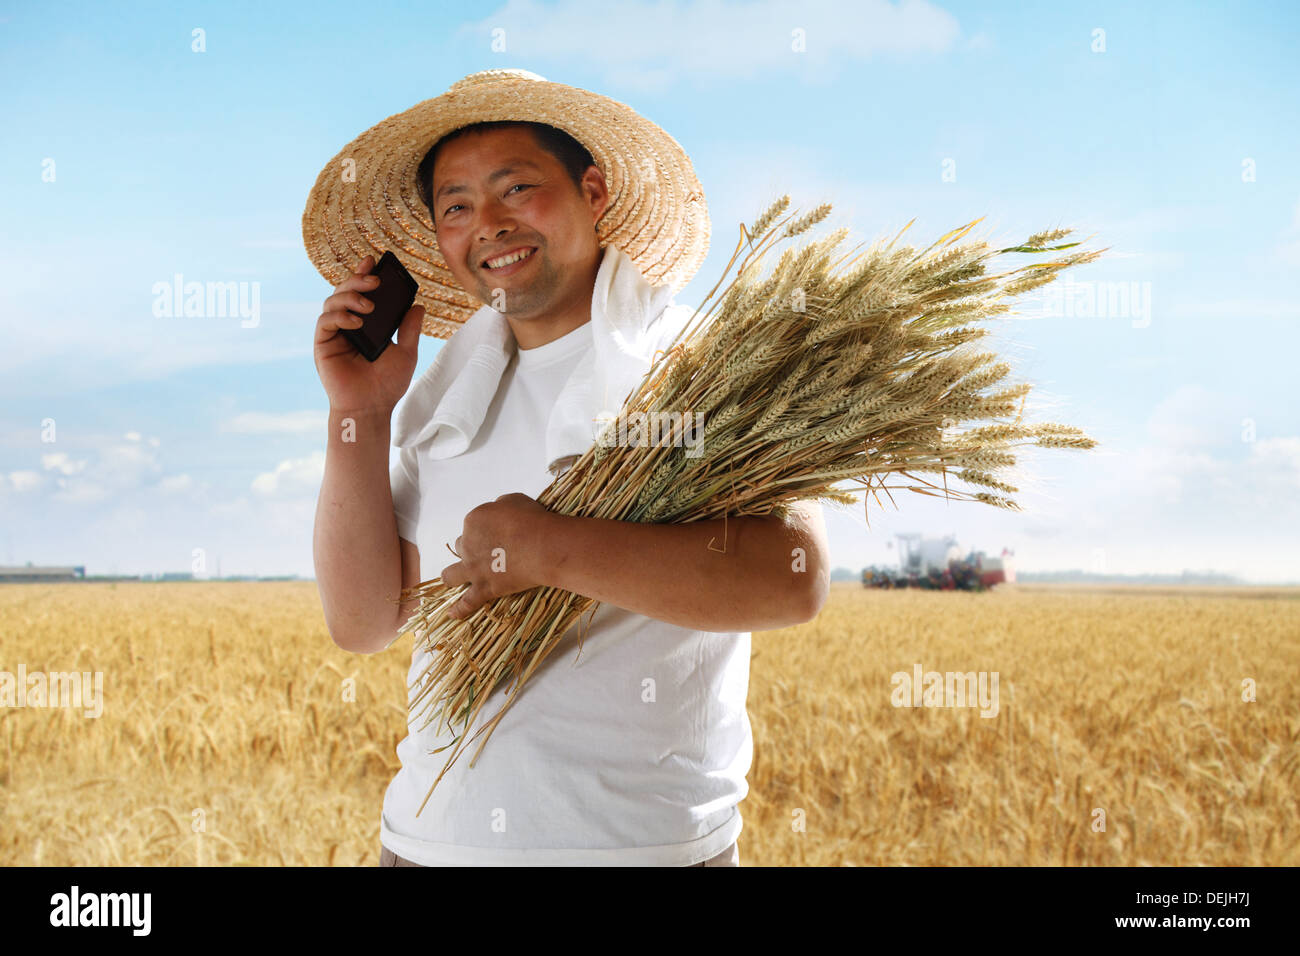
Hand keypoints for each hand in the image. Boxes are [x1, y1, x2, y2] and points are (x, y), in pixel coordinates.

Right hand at [314, 254, 424, 415]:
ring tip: (369, 305)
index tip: (373, 262)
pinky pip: (325, 320)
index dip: (364, 275)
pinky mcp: (323, 344)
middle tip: (375, 280)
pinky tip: (356, 321)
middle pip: (345, 291)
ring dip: (350, 296)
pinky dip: (340, 315)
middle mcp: (347, 324)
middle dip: (358, 280)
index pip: (362, 292)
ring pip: (333, 300)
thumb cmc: (387, 384)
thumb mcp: (405, 352)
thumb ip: (409, 329)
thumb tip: (419, 306)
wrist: (371, 408)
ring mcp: (334, 333)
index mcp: (366, 323)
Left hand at [441, 494, 555, 618]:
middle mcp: (467, 544)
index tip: (502, 532)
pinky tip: (452, 614)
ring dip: (452, 576)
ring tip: (453, 579)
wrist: (542, 546)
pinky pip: (467, 602)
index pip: (474, 524)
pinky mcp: (485, 588)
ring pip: (451, 574)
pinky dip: (459, 609)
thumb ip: (500, 507)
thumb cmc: (532, 520)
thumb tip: (498, 514)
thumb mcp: (514, 500)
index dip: (487, 528)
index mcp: (473, 520)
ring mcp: (473, 568)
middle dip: (472, 548)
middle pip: (461, 546)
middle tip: (491, 551)